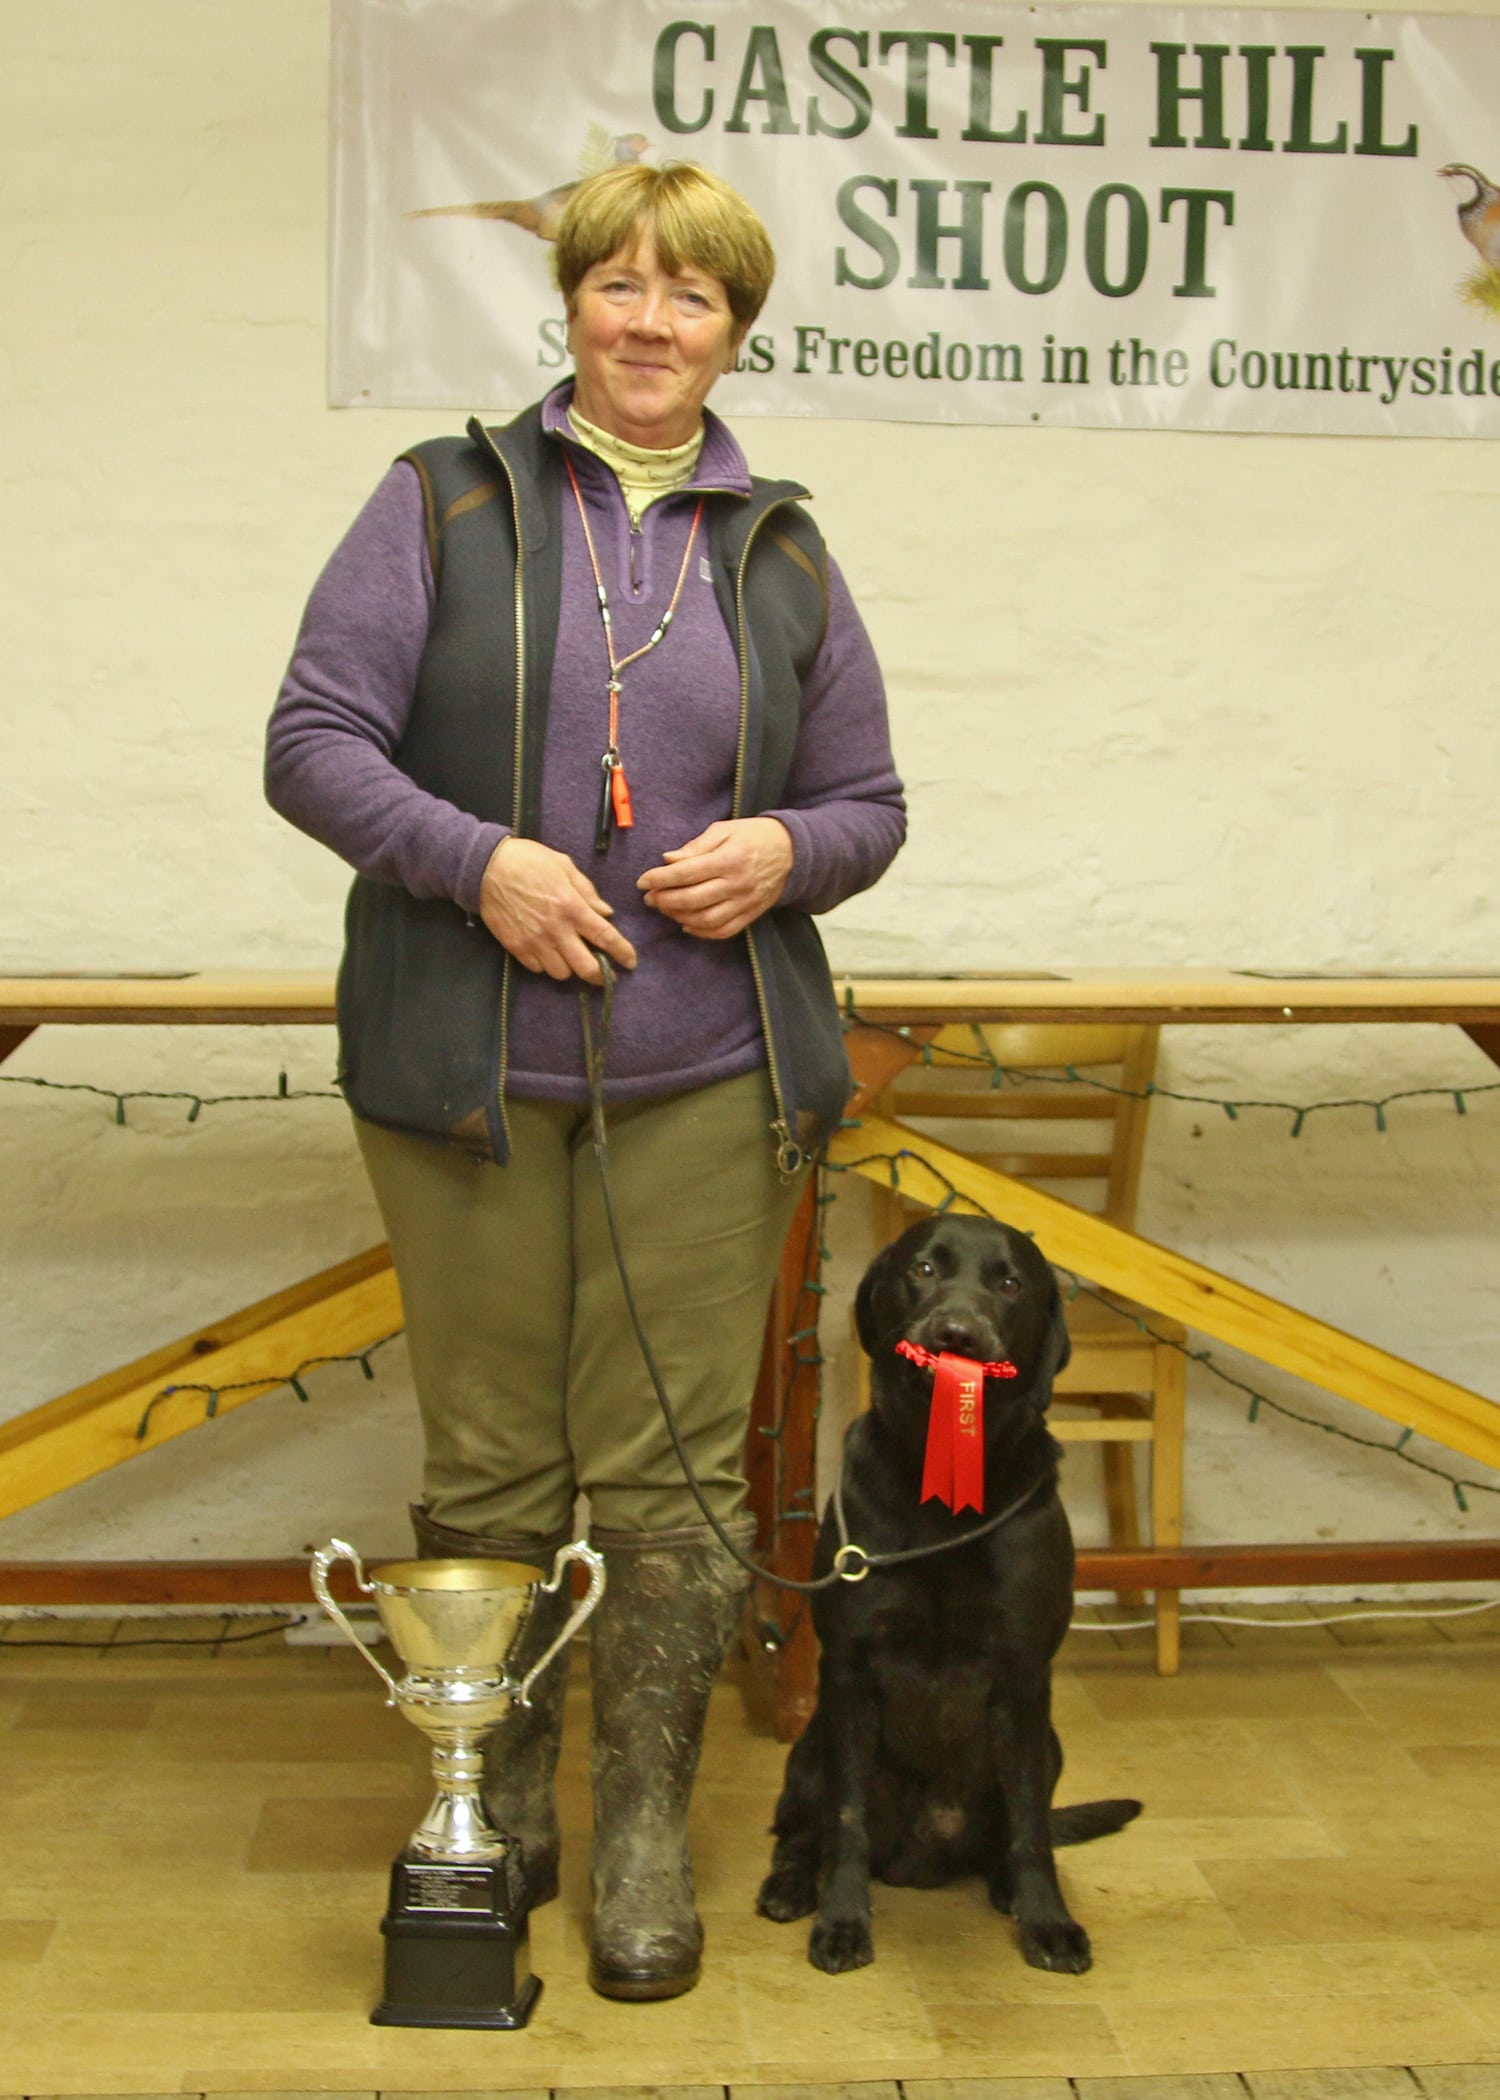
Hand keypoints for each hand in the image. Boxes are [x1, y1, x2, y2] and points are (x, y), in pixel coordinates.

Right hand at [478, 837, 636, 982]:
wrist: (485, 867)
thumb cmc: (528, 860)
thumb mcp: (564, 866)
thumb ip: (587, 891)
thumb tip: (605, 913)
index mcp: (572, 907)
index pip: (605, 937)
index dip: (622, 953)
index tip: (630, 962)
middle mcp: (556, 929)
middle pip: (586, 968)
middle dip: (599, 975)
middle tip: (603, 972)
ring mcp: (534, 941)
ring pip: (561, 973)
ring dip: (569, 967)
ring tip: (568, 955)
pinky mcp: (515, 947)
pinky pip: (537, 969)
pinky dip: (546, 965)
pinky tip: (546, 952)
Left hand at [637, 817, 793, 939]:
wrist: (792, 851)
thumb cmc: (753, 835)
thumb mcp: (724, 829)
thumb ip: (695, 846)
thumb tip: (667, 860)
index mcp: (729, 858)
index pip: (686, 873)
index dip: (659, 879)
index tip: (642, 881)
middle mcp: (737, 883)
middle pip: (692, 899)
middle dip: (664, 900)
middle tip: (649, 898)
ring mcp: (745, 902)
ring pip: (706, 919)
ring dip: (679, 917)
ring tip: (665, 908)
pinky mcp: (751, 915)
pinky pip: (723, 931)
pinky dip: (702, 932)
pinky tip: (687, 924)